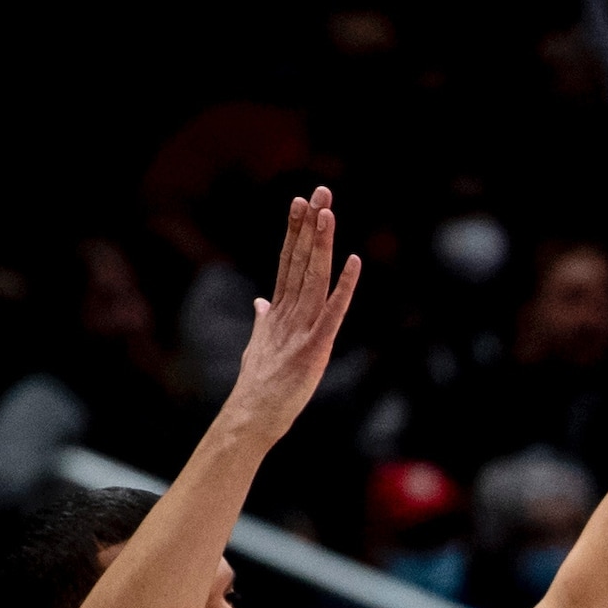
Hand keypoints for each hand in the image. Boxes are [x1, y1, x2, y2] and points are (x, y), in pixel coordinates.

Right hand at [216, 187, 361, 436]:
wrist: (251, 417)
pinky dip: (345, 286)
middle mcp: (287, 312)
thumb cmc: (258, 386)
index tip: (301, 203)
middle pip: (299, 260)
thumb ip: (262, 320)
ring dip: (321, 243)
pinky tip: (355, 262)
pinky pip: (334, 311)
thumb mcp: (260, 345)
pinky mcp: (314, 346)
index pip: (287, 262)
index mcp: (277, 310)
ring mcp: (300, 327)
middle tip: (319, 190)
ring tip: (327, 212)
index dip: (295, 231)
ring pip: (314, 277)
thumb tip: (260, 301)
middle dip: (309, 224)